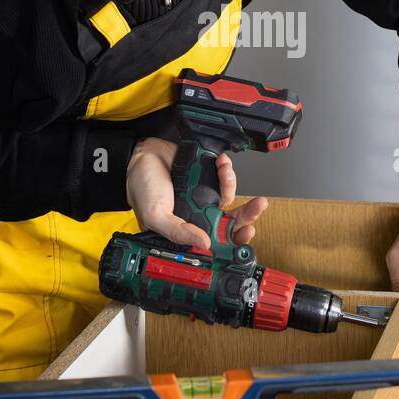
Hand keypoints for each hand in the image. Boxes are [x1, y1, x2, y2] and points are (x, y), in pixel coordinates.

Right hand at [125, 137, 268, 250]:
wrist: (142, 155)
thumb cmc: (141, 188)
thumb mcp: (155, 215)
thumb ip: (178, 231)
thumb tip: (204, 243)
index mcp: (186, 231)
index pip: (214, 243)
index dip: (232, 242)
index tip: (245, 236)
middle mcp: (198, 216)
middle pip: (229, 222)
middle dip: (247, 216)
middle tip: (257, 208)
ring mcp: (203, 197)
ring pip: (229, 198)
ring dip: (232, 185)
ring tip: (225, 171)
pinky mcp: (206, 178)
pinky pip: (223, 179)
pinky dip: (225, 171)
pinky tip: (220, 163)